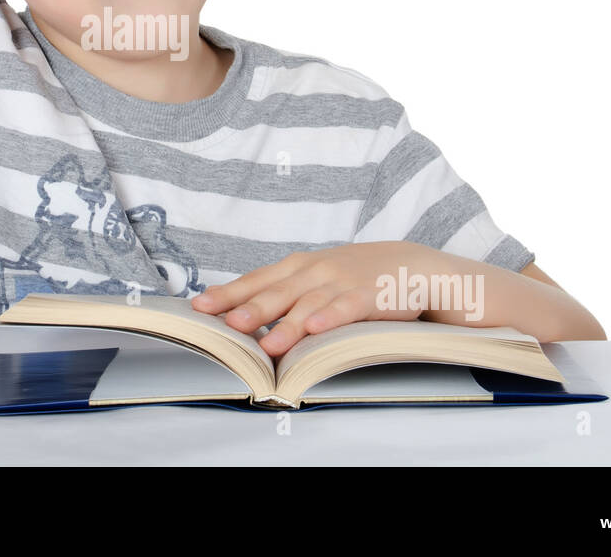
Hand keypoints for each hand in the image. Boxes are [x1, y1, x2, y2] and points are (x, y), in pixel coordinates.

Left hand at [190, 241, 425, 356]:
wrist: (410, 264)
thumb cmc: (352, 276)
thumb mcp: (314, 277)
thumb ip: (283, 294)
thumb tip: (239, 317)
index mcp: (296, 267)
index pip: (256, 280)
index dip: (228, 293)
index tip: (199, 307)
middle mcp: (314, 272)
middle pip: (276, 292)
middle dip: (249, 308)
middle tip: (225, 325)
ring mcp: (341, 283)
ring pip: (308, 305)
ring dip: (287, 325)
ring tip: (266, 345)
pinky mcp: (369, 296)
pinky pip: (347, 308)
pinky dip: (331, 317)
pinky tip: (317, 329)